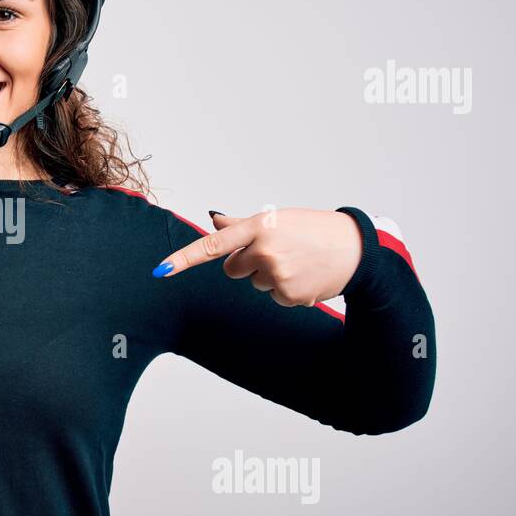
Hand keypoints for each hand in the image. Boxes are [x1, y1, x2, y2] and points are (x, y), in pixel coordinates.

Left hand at [153, 207, 361, 306]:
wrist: (355, 249)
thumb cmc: (314, 229)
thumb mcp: (278, 219)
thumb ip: (242, 224)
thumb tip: (213, 218)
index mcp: (258, 226)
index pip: (213, 245)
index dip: (183, 259)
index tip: (160, 270)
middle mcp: (264, 250)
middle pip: (232, 269)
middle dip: (248, 264)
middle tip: (276, 253)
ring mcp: (276, 274)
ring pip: (254, 284)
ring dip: (269, 276)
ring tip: (296, 261)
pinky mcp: (289, 294)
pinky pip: (273, 297)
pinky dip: (286, 290)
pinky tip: (304, 276)